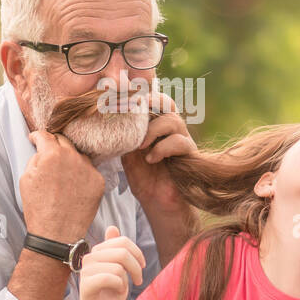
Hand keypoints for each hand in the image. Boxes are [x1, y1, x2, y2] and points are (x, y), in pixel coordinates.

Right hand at [21, 128, 105, 242]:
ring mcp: (88, 168)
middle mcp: (72, 157)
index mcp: (51, 154)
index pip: (45, 135)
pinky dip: (81, 174)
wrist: (57, 233)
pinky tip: (73, 186)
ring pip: (78, 155)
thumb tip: (41, 149)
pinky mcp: (99, 181)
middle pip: (63, 141)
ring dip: (70, 159)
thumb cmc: (38, 208)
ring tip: (62, 175)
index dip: (37, 136)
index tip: (35, 139)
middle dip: (54, 145)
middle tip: (49, 155)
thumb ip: (35, 158)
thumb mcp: (26, 179)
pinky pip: (89, 170)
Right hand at [78, 225, 145, 299]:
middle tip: (138, 280)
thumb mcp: (119, 269)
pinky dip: (119, 286)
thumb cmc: (111, 293)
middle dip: (136, 267)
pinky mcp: (85, 285)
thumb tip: (112, 227)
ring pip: (118, 266)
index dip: (137, 252)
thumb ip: (117, 249)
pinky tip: (117, 291)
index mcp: (97, 252)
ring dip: (126, 280)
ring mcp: (85, 271)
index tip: (142, 266)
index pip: (122, 241)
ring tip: (122, 287)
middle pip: (122, 252)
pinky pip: (110, 278)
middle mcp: (89, 258)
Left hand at [121, 90, 195, 221]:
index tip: (125, 98)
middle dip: (152, 102)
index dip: (143, 95)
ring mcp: (183, 140)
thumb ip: (125, 137)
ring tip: (141, 145)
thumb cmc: (144, 178)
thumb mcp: (128, 154)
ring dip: (154, 130)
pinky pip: (180, 142)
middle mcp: (171, 130)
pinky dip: (162, 148)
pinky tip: (151, 159)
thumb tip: (109, 119)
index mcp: (156, 125)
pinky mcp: (189, 155)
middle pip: (167, 103)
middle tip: (136, 109)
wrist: (159, 203)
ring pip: (173, 120)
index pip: (154, 100)